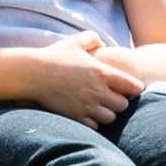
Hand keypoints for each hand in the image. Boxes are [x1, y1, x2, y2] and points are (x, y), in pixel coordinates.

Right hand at [30, 34, 144, 127]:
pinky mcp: (75, 117)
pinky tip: (86, 113)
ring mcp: (87, 106)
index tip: (126, 87)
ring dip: (106, 113)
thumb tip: (104, 45)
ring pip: (110, 118)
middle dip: (119, 102)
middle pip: (123, 106)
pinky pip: (94, 126)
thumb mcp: (75, 41)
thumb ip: (93, 38)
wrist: (33, 74)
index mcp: (102, 73)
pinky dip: (93, 122)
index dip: (133, 88)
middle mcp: (98, 91)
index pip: (133, 86)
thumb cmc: (54, 56)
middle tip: (110, 98)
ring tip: (98, 107)